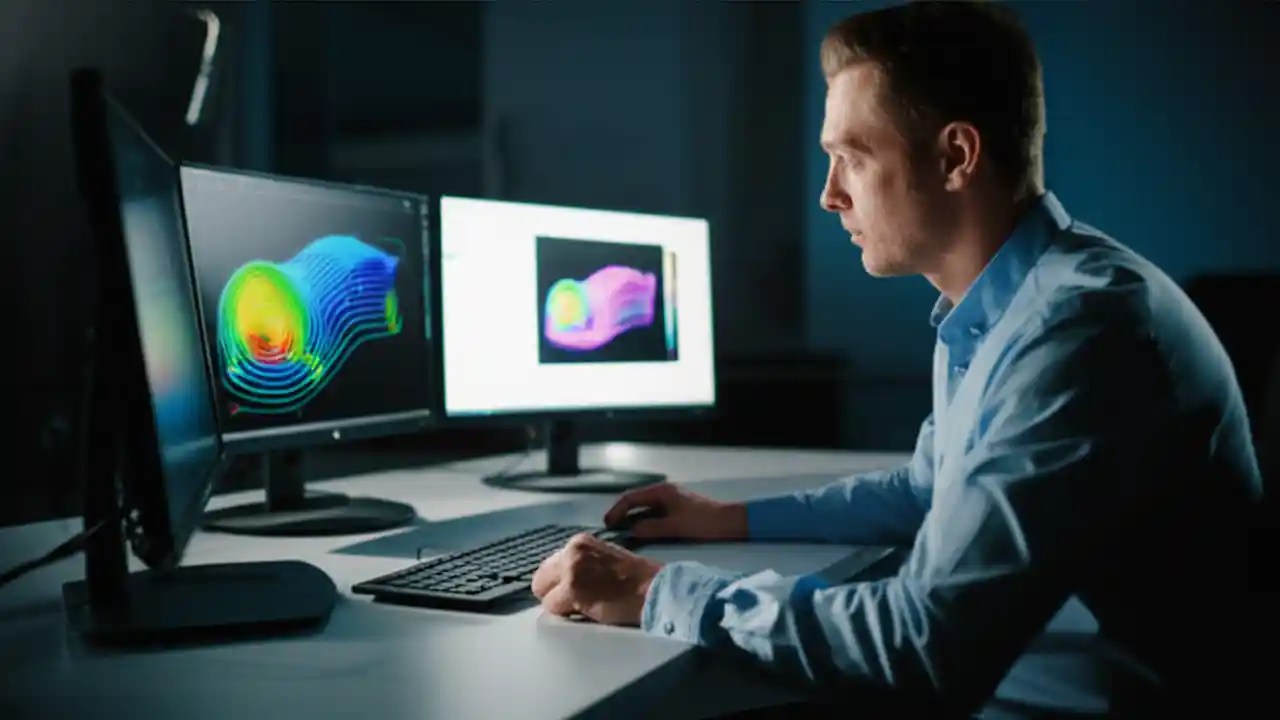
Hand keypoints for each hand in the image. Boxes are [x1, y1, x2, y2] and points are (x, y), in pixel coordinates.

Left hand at [531, 533, 661, 625]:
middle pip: (541, 579)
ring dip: (561, 605)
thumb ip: (582, 563)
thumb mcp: (604, 558)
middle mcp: (572, 552)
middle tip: (573, 602)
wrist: (653, 589)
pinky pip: (553, 608)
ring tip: (585, 606)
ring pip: (545, 595)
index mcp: (579, 542)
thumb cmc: (636, 578)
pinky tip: (587, 611)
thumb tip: (562, 579)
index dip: (560, 582)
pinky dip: (567, 614)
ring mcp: (571, 570)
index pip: (551, 565)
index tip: (576, 589)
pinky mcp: (573, 591)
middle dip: (553, 592)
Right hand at [603, 482, 747, 540]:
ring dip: (632, 519)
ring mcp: (669, 500)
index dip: (617, 510)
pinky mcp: (675, 509)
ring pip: (644, 508)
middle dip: (622, 514)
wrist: (728, 522)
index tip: (607, 524)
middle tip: (611, 530)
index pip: (631, 498)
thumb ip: (650, 528)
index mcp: (661, 491)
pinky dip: (643, 522)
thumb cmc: (702, 522)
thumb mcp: (674, 527)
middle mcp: (663, 492)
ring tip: (621, 533)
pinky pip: (653, 514)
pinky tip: (640, 533)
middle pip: (635, 501)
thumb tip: (630, 531)